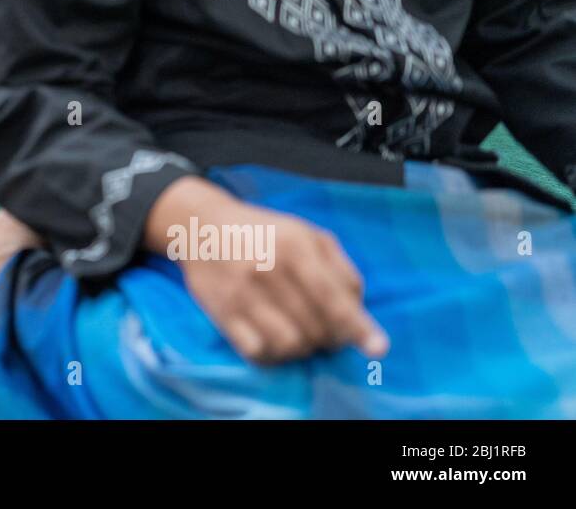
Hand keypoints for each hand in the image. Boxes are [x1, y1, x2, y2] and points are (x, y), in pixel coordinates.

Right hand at [144, 176, 388, 364]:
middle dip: (331, 338)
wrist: (202, 226)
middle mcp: (268, 270)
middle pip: (316, 328)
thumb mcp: (307, 234)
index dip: (359, 327)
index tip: (379, 348)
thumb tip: (359, 307)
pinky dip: (274, 354)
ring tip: (302, 334)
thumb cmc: (265, 231)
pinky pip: (258, 352)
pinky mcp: (222, 313)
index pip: (334, 299)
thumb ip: (340, 267)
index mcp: (294, 247)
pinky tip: (275, 339)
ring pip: (290, 345)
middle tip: (328, 331)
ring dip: (304, 348)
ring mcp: (242, 294)